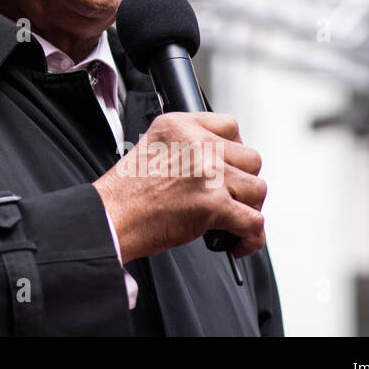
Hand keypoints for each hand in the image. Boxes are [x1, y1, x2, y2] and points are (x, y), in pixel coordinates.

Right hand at [92, 112, 266, 261]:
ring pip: (257, 189)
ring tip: (231, 219)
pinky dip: (252, 238)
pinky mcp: (215, 204)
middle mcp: (197, 144)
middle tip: (229, 196)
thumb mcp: (153, 146)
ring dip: (248, 207)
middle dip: (243, 181)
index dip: (234, 150)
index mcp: (180, 126)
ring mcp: (208, 173)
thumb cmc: (126, 192)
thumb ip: (186, 146)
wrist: (110, 217)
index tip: (228, 166)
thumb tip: (220, 162)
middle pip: (251, 158)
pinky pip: (254, 221)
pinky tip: (239, 243)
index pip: (230, 126)